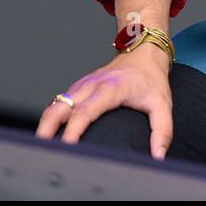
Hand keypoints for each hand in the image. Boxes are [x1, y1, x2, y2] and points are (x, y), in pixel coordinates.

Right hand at [34, 44, 173, 159]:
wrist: (143, 51)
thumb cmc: (151, 78)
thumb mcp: (162, 104)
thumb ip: (162, 130)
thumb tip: (158, 155)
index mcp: (110, 89)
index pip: (86, 111)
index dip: (74, 130)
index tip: (67, 145)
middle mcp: (91, 85)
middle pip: (61, 107)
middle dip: (48, 128)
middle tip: (43, 149)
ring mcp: (82, 85)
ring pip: (56, 104)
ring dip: (46, 124)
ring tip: (42, 146)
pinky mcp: (78, 87)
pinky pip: (59, 102)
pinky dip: (51, 117)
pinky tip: (49, 133)